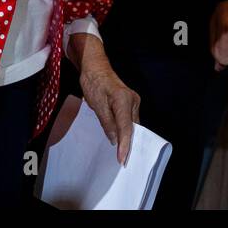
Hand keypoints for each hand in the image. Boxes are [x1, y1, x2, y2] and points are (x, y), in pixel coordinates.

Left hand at [70, 33, 138, 164]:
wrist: (95, 67)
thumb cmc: (93, 83)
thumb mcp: (97, 105)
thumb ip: (107, 123)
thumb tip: (114, 140)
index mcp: (124, 100)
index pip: (126, 127)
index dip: (124, 145)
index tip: (121, 159)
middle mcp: (133, 100)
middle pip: (132, 127)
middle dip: (128, 143)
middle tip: (122, 161)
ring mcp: (134, 100)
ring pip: (132, 124)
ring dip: (127, 137)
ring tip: (122, 154)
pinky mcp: (131, 102)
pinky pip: (130, 119)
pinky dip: (125, 129)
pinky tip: (121, 139)